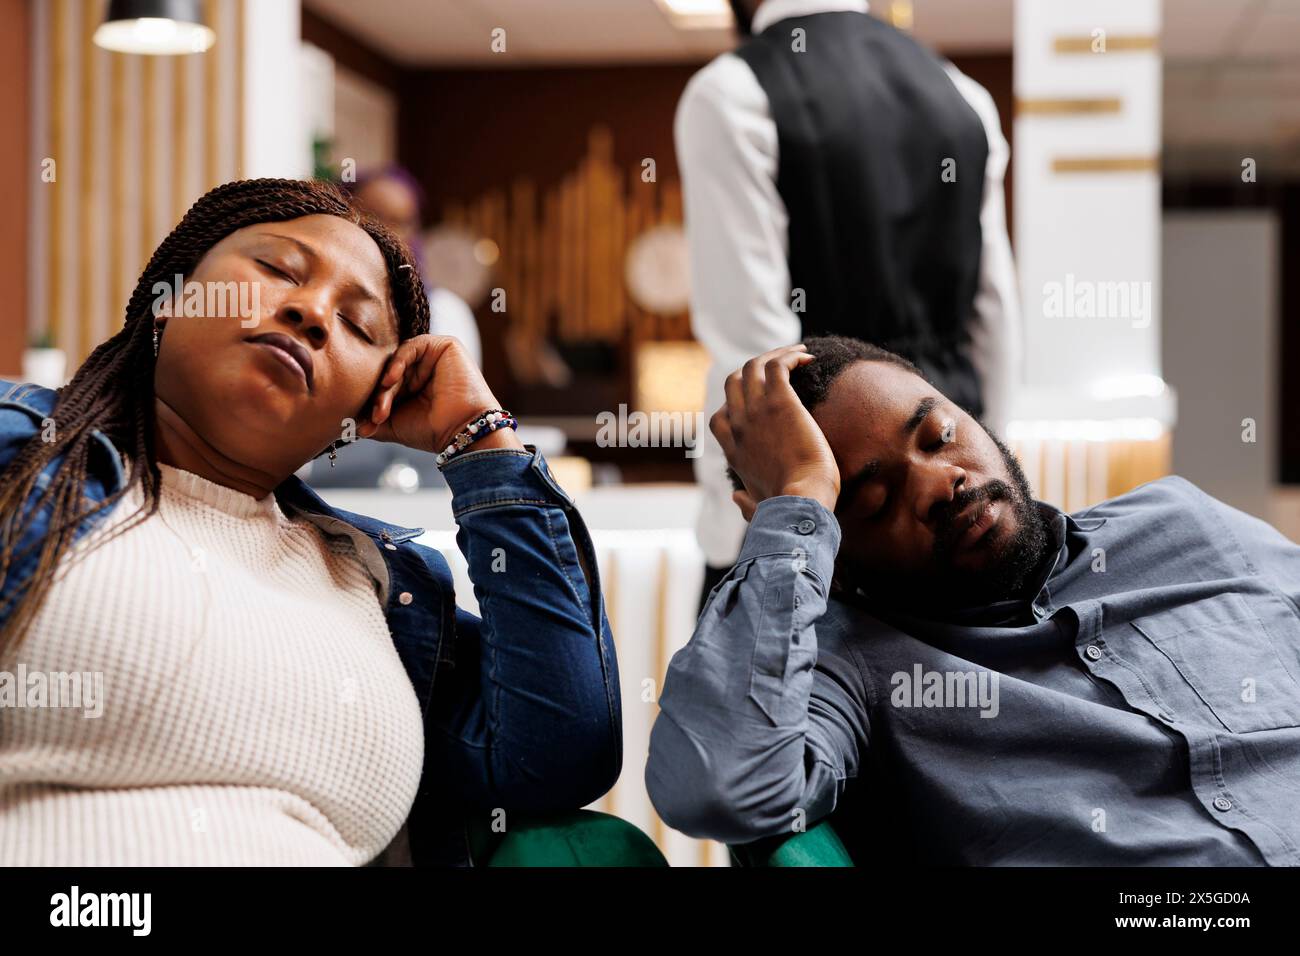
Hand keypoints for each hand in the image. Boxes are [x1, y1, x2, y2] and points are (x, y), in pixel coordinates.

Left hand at [356, 335, 520, 452]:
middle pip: (390, 371)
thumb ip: (371, 418)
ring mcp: (435, 357)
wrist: (461, 431)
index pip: (385, 382)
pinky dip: (398, 362)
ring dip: (388, 383)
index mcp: (415, 385)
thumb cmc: (433, 431)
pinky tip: (392, 380)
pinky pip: (413, 345)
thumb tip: (346, 424)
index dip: (375, 399)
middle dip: (380, 395)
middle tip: (377, 416)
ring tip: (385, 405)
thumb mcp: (393, 424)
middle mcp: (425, 369)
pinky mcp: (445, 345)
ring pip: (399, 360)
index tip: (369, 423)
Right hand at [711, 344, 839, 519]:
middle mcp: (739, 426)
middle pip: (734, 381)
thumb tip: (736, 500)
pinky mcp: (781, 402)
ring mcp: (757, 411)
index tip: (759, 401)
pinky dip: (791, 356)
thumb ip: (746, 504)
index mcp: (733, 450)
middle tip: (781, 367)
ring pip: (754, 365)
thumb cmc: (786, 509)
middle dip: (754, 369)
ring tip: (798, 353)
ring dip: (775, 354)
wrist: (801, 500)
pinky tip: (808, 358)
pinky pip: (778, 365)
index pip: (720, 417)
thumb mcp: (756, 508)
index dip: (735, 404)